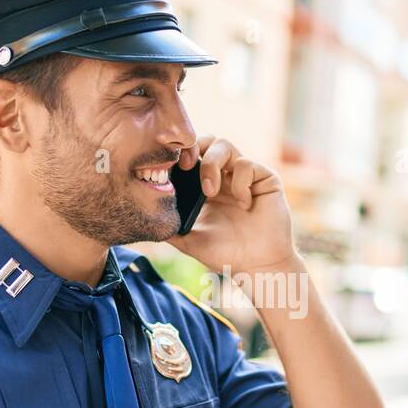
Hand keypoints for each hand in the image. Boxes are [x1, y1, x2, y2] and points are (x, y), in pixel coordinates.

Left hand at [167, 135, 297, 275]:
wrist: (257, 266)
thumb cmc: (225, 254)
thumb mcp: (188, 239)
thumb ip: (169, 225)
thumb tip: (142, 218)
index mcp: (206, 185)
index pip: (192, 154)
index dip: (180, 153)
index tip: (169, 166)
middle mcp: (225, 176)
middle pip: (207, 140)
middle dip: (194, 148)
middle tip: (187, 167)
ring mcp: (245, 176)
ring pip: (225, 145)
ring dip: (212, 164)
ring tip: (210, 192)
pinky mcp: (265, 178)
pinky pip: (247, 164)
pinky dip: (240, 183)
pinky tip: (244, 205)